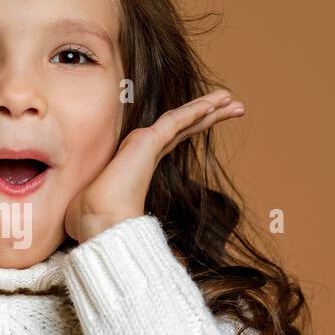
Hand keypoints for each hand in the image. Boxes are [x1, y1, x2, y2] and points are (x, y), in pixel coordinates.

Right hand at [63, 89, 244, 242]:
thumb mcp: (131, 210)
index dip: (197, 124)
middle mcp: (144, 148)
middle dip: (209, 113)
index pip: (177, 135)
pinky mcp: (146, 141)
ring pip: (181, 118)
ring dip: (207, 106)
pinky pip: (176, 121)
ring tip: (229, 98)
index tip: (217, 117)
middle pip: (183, 124)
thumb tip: (160, 237)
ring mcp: (144, 143)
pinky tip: (214, 105)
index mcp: (144, 160)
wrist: (100, 221)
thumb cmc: (109, 219)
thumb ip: (140, 209)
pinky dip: (195, 111)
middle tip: (234, 105)